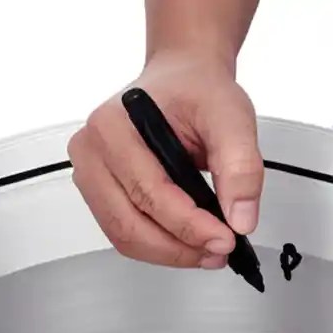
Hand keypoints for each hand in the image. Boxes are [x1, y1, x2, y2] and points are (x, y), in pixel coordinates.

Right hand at [67, 52, 263, 268]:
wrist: (184, 80)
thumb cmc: (198, 91)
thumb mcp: (232, 118)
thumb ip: (241, 167)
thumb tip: (240, 218)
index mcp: (114, 124)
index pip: (149, 192)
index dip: (189, 225)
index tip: (226, 238)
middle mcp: (92, 149)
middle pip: (129, 223)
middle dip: (179, 247)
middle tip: (219, 251)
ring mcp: (91, 172)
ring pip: (123, 236)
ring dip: (168, 252)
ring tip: (208, 251)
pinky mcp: (100, 191)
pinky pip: (124, 231)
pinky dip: (158, 246)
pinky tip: (189, 243)